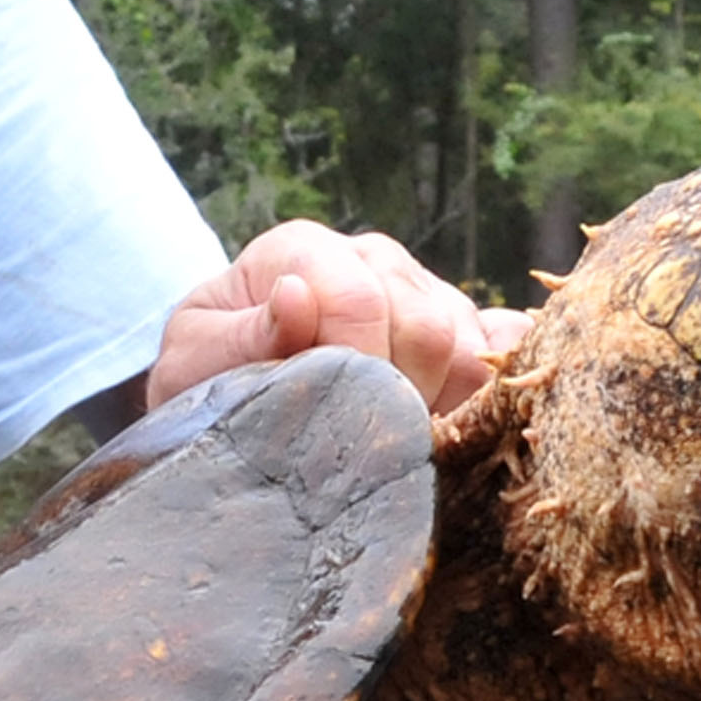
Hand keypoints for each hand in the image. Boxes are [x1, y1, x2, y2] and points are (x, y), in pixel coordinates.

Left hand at [146, 223, 501, 419]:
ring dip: (436, 411)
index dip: (355, 369)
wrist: (231, 393)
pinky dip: (488, 397)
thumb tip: (297, 299)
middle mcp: (376, 259)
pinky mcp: (464, 328)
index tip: (333, 426)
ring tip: (387, 449)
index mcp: (305, 251)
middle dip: (396, 399)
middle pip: (426, 327)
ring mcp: (427, 290)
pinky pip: (505, 354)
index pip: (360, 300)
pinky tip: (447, 430)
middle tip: (358, 450)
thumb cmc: (208, 377)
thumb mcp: (195, 362)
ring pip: (470, 353)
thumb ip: (240, 336)